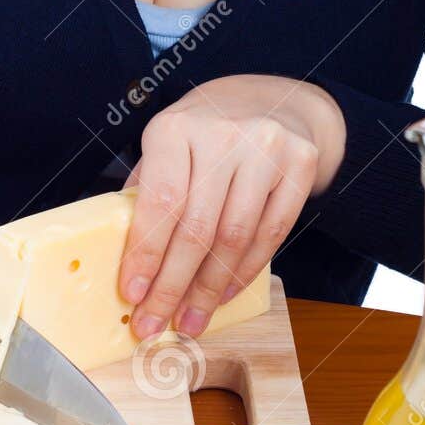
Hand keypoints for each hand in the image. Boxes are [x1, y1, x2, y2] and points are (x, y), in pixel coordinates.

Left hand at [118, 74, 344, 339]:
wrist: (271, 99)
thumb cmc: (203, 133)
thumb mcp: (165, 148)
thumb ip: (147, 194)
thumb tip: (123, 260)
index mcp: (175, 128)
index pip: (160, 201)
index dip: (146, 254)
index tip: (132, 294)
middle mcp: (222, 134)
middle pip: (197, 228)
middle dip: (172, 286)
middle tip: (154, 324)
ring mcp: (266, 148)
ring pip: (234, 238)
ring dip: (208, 290)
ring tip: (190, 321)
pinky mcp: (300, 164)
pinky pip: (270, 235)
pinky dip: (243, 273)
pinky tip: (222, 295)